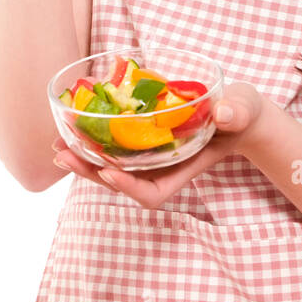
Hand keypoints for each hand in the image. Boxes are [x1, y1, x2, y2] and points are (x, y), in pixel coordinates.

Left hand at [52, 82, 267, 209]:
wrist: (236, 109)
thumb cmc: (242, 113)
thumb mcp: (244, 110)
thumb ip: (237, 112)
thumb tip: (224, 113)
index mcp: (185, 166)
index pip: (153, 192)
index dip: (129, 187)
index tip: (108, 171)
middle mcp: (163, 165)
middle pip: (123, 181)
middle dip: (91, 172)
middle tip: (62, 155)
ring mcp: (152, 153)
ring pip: (113, 166)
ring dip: (85, 158)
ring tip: (58, 146)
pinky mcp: (145, 136)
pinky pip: (116, 145)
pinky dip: (95, 139)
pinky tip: (75, 125)